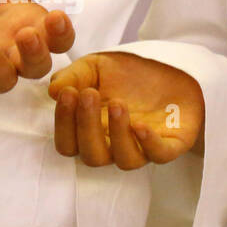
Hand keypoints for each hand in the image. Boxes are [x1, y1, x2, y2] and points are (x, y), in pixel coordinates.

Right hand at [48, 52, 203, 168]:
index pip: (69, 143)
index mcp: (92, 130)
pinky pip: (159, 155)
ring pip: (125, 161)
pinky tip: (140, 125)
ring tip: (118, 104)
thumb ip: (73, 76)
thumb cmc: (130, 73)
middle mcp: (115, 145)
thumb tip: (53, 90)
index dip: (64, 124)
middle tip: (89, 94)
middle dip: (87, 126)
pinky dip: (149, 144)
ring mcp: (143, 147)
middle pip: (92, 156)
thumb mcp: (96, 66)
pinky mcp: (171, 144)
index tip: (68, 93)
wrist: (173, 67)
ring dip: (117, 134)